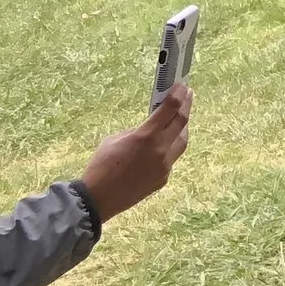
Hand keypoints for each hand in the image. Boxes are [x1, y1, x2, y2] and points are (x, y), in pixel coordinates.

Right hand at [79, 82, 191, 221]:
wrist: (96, 200)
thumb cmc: (100, 166)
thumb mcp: (114, 140)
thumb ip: (136, 131)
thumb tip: (149, 128)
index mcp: (146, 136)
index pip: (170, 108)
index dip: (179, 94)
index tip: (183, 85)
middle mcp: (160, 150)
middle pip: (182, 123)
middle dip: (186, 106)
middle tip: (188, 95)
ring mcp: (164, 166)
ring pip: (181, 142)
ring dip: (182, 128)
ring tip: (180, 118)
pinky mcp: (163, 179)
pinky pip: (171, 159)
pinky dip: (169, 149)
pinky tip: (163, 146)